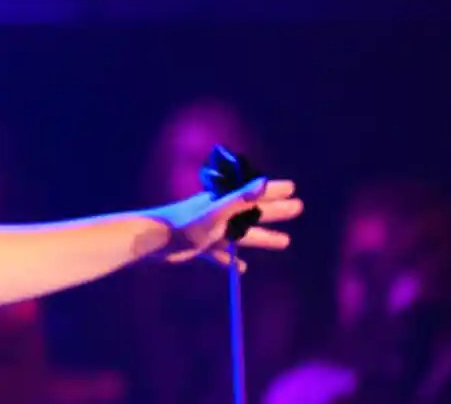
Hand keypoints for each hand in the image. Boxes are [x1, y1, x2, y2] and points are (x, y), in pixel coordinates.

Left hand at [155, 177, 301, 270]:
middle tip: (298, 209)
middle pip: (253, 213)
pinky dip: (231, 260)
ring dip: (263, 237)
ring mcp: (210, 230)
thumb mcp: (217, 211)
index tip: (293, 188)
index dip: (274, 191)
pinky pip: (220, 254)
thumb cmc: (185, 224)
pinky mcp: (199, 246)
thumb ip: (240, 199)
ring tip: (285, 242)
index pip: (255, 194)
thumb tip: (264, 182)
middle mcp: (219, 213)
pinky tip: (241, 269)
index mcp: (224, 202)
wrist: (153, 240)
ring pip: (242, 235)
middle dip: (275, 211)